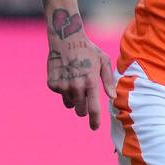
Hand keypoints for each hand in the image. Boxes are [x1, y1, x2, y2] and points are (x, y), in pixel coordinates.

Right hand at [47, 12, 116, 130]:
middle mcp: (77, 86)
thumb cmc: (88, 49)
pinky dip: (63, 89)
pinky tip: (65, 75)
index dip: (94, 121)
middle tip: (85, 97)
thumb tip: (112, 98)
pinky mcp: (52, 83)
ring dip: (73, 98)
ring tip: (75, 80)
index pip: (94, 109)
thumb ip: (108, 81)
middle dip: (84, 108)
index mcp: (91, 82)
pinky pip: (59, 94)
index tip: (94, 127)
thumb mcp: (103, 61)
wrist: (66, 37)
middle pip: (80, 110)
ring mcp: (63, 85)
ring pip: (69, 103)